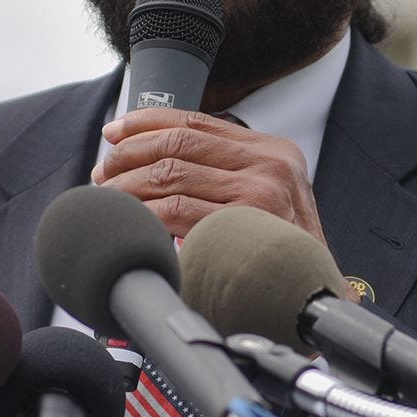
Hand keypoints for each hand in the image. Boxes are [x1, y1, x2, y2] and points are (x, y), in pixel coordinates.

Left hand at [92, 109, 324, 242]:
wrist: (313, 294)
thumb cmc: (282, 250)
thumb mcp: (267, 195)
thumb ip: (225, 173)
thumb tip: (158, 159)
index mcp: (272, 151)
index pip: (197, 121)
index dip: (148, 122)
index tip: (116, 131)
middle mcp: (270, 164)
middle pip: (178, 143)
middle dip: (130, 154)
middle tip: (104, 171)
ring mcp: (261, 192)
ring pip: (171, 173)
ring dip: (129, 184)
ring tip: (109, 196)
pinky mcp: (245, 223)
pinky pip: (176, 210)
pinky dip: (145, 212)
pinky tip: (131, 219)